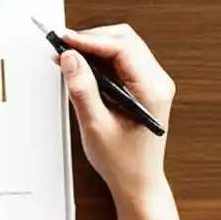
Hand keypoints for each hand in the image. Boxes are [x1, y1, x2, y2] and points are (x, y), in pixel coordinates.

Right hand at [56, 24, 175, 208]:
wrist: (138, 181)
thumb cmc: (124, 161)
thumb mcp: (96, 126)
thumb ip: (82, 90)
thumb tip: (71, 59)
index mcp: (152, 90)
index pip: (122, 47)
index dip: (90, 39)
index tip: (64, 40)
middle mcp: (158, 82)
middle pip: (124, 39)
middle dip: (91, 38)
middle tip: (62, 46)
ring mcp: (152, 82)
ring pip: (122, 45)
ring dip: (94, 46)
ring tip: (67, 56)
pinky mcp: (143, 85)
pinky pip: (121, 59)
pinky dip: (99, 57)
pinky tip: (81, 66)